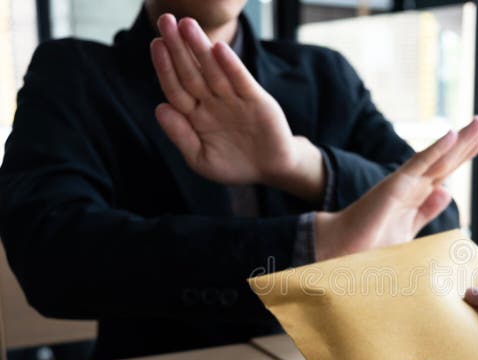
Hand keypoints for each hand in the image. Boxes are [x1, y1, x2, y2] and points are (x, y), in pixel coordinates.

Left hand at [150, 15, 324, 201]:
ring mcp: (234, 99)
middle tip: (165, 20)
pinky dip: (231, 65)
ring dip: (200, 47)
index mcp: (195, 115)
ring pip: (213, 70)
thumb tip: (160, 108)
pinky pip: (241, 80)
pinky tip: (219, 49)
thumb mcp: (201, 160)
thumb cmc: (235, 166)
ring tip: (187, 24)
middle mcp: (212, 102)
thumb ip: (180, 136)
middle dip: (178, 47)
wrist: (271, 170)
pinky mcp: (256, 100)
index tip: (156, 45)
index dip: (165, 67)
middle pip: (191, 72)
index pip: (175, 87)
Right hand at [314, 113, 477, 259]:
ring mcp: (405, 183)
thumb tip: (447, 192)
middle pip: (448, 158)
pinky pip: (419, 165)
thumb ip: (427, 211)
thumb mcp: (409, 229)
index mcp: (417, 195)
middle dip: (469, 139)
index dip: (465, 153)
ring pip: (439, 157)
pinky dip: (436, 149)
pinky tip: (452, 134)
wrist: (343, 250)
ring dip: (461, 138)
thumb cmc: (371, 244)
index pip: (446, 169)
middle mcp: (413, 184)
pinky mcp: (395, 186)